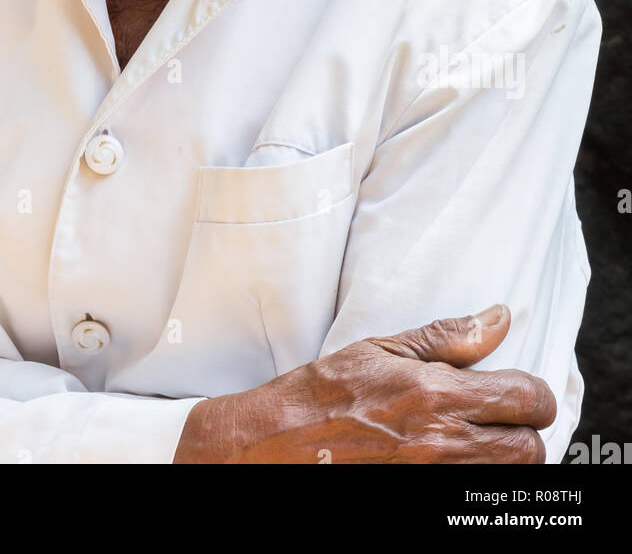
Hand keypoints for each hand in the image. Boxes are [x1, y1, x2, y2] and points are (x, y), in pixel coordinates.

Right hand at [173, 304, 556, 463]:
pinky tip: (453, 458)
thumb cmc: (325, 392)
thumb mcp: (381, 347)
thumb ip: (447, 336)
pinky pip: (474, 496)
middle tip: (499, 414)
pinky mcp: (426, 497)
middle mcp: (442, 443)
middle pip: (530, 448)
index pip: (526, 399)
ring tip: (475, 436)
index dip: (534, 391)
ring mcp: (435, 478)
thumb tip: (498, 318)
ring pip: (508, 477)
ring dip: (502, 456)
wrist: (282, 442)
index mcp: (435, 395)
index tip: (518, 386)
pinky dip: (474, 477)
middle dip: (524, 429)